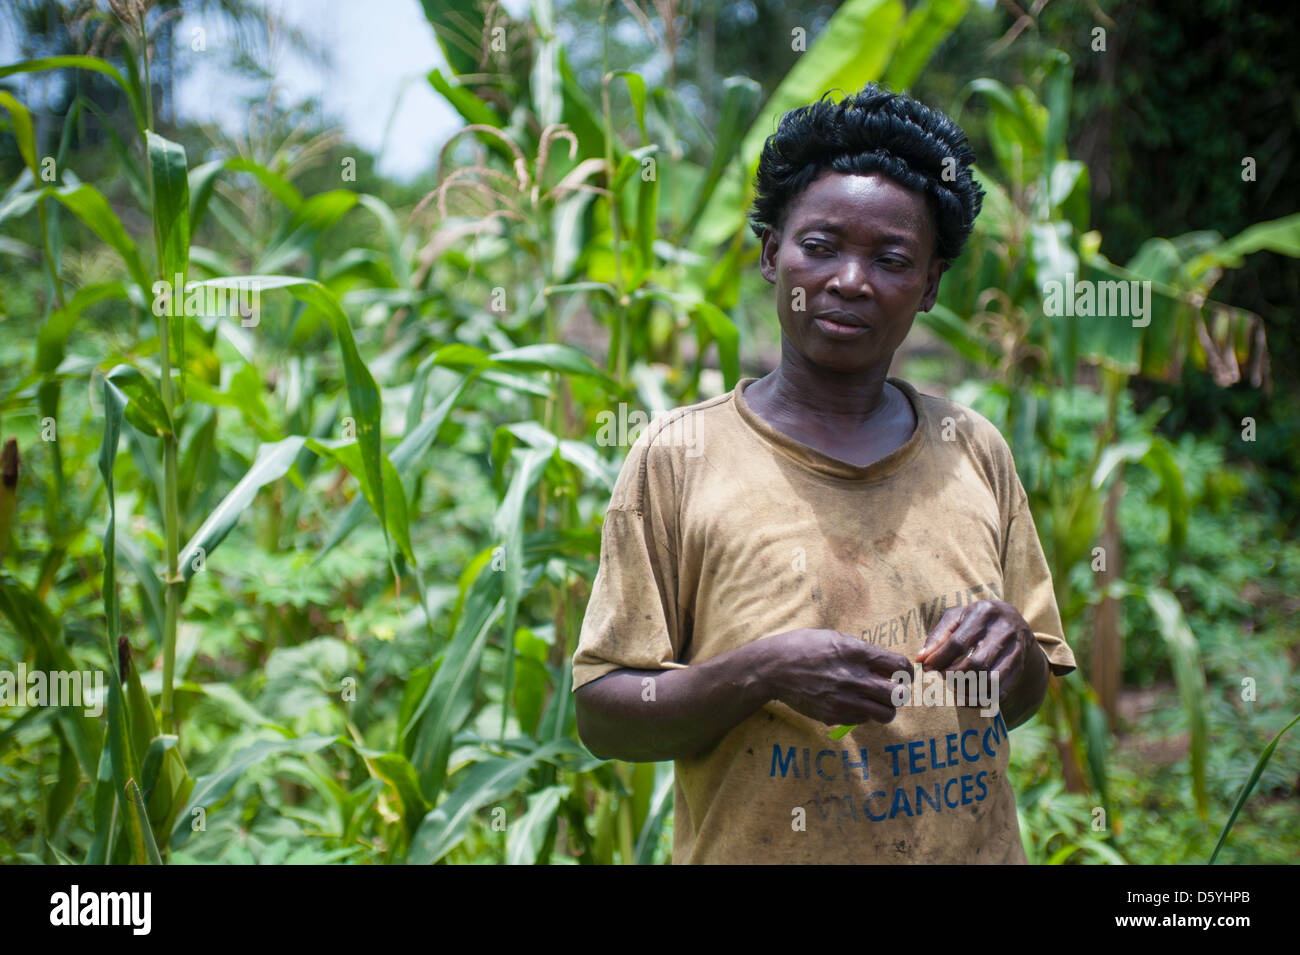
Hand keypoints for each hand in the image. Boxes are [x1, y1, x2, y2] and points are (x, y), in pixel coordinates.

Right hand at [759, 628, 912, 725]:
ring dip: (884, 708)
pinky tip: (851, 703)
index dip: (906, 672)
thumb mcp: (835, 638)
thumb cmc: (803, 647)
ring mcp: (844, 700)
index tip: (900, 674)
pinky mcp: (834, 715)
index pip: (900, 666)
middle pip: (898, 695)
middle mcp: (853, 678)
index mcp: (856, 653)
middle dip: (898, 693)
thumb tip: (885, 665)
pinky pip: (863, 720)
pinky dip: (863, 714)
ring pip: (885, 714)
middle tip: (890, 689)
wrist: (773, 669)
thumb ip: (862, 651)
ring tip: (874, 701)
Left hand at [916, 600, 1039, 707]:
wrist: (1014, 623)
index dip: (939, 659)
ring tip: (954, 687)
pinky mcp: (1020, 667)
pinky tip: (968, 694)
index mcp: (985, 612)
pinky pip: (1000, 691)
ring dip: (967, 690)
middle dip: (954, 676)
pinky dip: (981, 698)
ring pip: (990, 681)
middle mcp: (1004, 630)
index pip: (958, 642)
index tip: (926, 667)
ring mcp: (1016, 650)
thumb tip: (920, 659)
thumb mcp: (956, 618)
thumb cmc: (976, 621)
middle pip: (976, 664)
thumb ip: (938, 636)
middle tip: (943, 677)